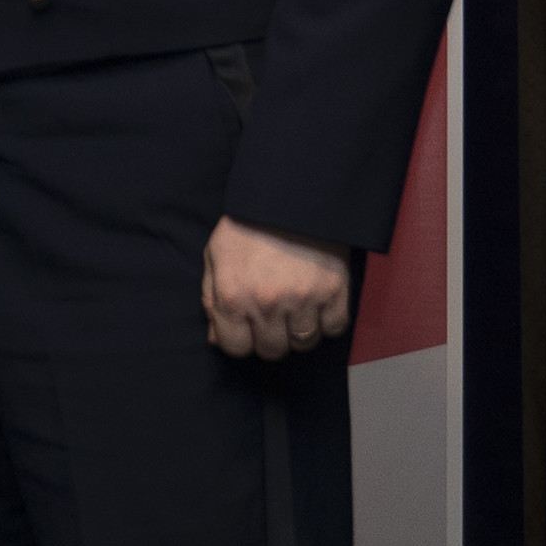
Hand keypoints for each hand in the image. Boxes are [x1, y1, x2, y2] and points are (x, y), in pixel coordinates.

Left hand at [200, 216, 354, 359]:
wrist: (288, 195)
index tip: (246, 329)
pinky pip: (334, 327)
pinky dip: (327, 321)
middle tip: (272, 318)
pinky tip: (317, 304)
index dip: (240, 340)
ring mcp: (303, 300)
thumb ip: (212, 299)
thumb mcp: (216, 256)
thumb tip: (215, 337)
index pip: (236, 348)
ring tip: (294, 309)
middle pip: (272, 351)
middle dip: (269, 338)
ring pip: (303, 343)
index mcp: (233, 297)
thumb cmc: (247, 224)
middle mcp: (267, 304)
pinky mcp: (334, 291)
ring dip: (298, 331)